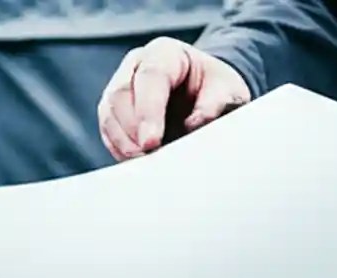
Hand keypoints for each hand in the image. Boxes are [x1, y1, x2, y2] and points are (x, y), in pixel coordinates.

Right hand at [97, 37, 251, 160]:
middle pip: (120, 94)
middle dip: (131, 130)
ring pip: (109, 112)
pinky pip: (108, 129)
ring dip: (122, 142)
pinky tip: (134, 162)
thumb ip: (216, 104)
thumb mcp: (228, 90)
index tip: (152, 142)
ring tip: (142, 164)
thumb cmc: (216, 89)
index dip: (148, 111)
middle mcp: (137, 65)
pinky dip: (119, 147)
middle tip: (147, 157)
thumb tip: (195, 124)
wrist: (207, 92)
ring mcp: (122, 86)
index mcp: (165, 53)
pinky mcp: (116, 110)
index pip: (150, 77)